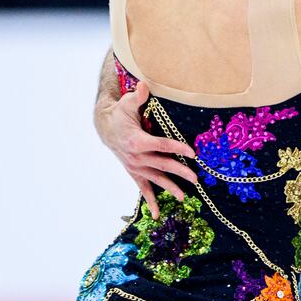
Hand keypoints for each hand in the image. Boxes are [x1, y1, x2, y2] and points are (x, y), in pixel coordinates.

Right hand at [99, 80, 197, 218]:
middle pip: (162, 165)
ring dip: (170, 188)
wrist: (105, 128)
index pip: (161, 145)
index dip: (177, 148)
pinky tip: (158, 214)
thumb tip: (144, 86)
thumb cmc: (119, 114)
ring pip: (156, 179)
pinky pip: (143, 189)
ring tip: (184, 197)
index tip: (193, 153)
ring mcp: (135, 166)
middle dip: (180, 172)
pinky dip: (150, 202)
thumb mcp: (126, 103)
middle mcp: (136, 157)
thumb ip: (137, 96)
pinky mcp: (134, 172)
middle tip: (195, 178)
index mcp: (137, 141)